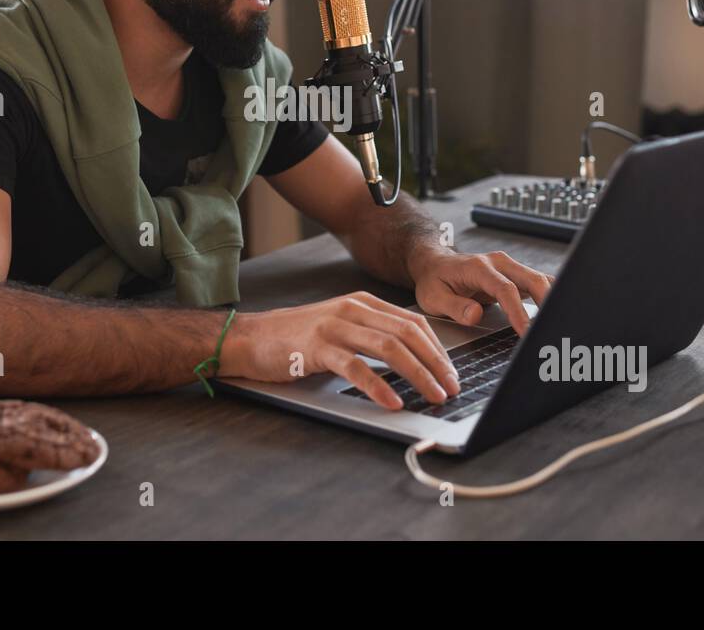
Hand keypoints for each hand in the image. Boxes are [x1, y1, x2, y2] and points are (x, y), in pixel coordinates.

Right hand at [218, 291, 461, 410]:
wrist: (251, 338)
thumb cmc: (296, 338)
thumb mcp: (340, 326)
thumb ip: (371, 334)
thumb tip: (412, 359)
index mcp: (362, 303)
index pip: (413, 323)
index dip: (438, 349)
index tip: (452, 372)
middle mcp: (352, 309)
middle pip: (407, 334)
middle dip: (436, 363)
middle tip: (452, 387)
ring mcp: (334, 326)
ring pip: (388, 348)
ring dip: (418, 374)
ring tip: (433, 395)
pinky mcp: (317, 348)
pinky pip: (356, 367)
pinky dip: (379, 386)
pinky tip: (393, 401)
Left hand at [407, 246, 554, 334]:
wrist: (434, 264)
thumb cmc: (434, 281)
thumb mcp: (433, 297)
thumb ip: (454, 307)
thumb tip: (475, 315)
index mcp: (478, 268)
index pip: (505, 289)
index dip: (518, 311)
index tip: (526, 332)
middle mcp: (499, 263)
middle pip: (532, 279)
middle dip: (547, 304)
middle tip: (552, 331)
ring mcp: (510, 267)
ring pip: (541, 280)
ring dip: (553, 300)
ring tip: (561, 325)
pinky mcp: (516, 274)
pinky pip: (539, 284)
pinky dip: (551, 298)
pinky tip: (557, 314)